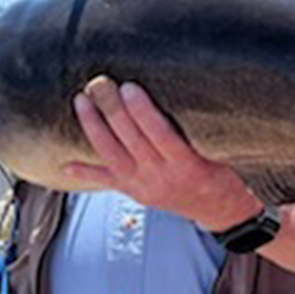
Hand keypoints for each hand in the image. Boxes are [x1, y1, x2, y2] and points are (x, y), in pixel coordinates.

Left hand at [65, 76, 262, 231]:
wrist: (223, 211)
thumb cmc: (228, 173)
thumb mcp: (227, 152)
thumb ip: (207, 130)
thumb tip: (196, 89)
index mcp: (188, 166)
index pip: (159, 135)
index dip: (142, 111)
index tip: (129, 86)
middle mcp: (162, 178)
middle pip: (130, 140)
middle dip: (112, 109)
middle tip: (100, 83)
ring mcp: (144, 187)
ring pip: (112, 156)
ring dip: (93, 127)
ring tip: (81, 101)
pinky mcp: (134, 192)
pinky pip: (107, 181)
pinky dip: (86, 172)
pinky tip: (66, 164)